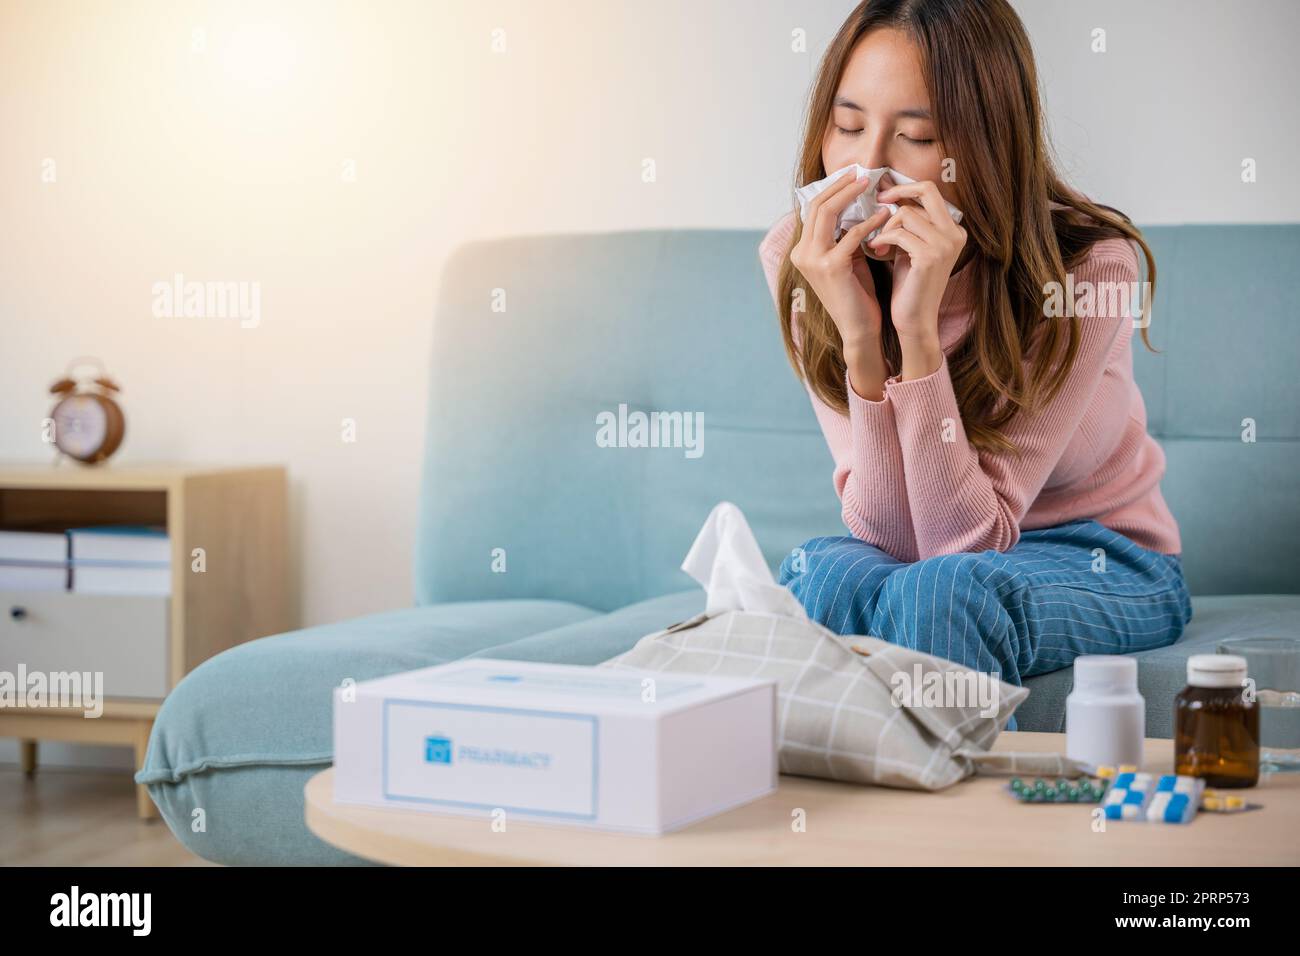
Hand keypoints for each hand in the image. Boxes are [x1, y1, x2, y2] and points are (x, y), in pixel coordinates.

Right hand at [789, 170, 893, 350]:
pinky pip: (850, 234)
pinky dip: (869, 222)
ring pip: (827, 213)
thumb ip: (844, 235)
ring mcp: (813, 260)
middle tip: (860, 172)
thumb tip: (857, 204)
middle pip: (816, 205)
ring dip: (850, 195)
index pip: (813, 210)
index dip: (832, 189)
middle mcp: (801, 254)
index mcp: (802, 251)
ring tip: (869, 184)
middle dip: (839, 185)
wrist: (859, 328)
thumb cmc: (857, 294)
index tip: (851, 176)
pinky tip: (884, 216)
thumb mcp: (846, 258)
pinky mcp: (831, 267)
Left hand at [868, 179, 966, 375]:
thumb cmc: (909, 285)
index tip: (884, 197)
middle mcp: (955, 233)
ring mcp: (945, 244)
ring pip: (906, 214)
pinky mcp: (930, 256)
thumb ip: (907, 224)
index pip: (930, 192)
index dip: (905, 190)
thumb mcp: (910, 247)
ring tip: (877, 243)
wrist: (915, 320)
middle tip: (878, 201)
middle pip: (927, 190)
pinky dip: (883, 239)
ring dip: (885, 227)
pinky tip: (877, 251)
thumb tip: (887, 195)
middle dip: (898, 191)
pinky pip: (899, 233)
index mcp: (954, 229)